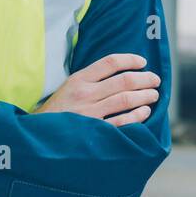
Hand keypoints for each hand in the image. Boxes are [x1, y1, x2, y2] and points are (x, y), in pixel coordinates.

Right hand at [34, 53, 159, 126]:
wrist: (39, 136)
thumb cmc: (56, 112)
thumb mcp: (67, 88)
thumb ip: (89, 80)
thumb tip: (119, 72)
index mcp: (78, 80)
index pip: (110, 62)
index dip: (130, 60)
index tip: (142, 62)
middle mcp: (85, 94)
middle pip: (124, 81)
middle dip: (145, 79)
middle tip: (155, 80)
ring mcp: (91, 114)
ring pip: (126, 99)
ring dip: (145, 96)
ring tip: (154, 94)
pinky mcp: (96, 131)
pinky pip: (123, 122)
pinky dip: (138, 115)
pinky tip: (145, 112)